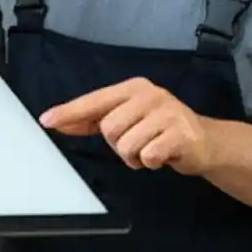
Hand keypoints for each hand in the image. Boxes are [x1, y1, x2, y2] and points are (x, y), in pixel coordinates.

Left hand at [39, 77, 213, 174]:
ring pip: (126, 146)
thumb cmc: (160, 129)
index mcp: (133, 88)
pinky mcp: (180, 134)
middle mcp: (149, 95)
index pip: (94, 101)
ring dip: (134, 157)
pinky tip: (162, 155)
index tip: (46, 120)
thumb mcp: (130, 117)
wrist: (205, 141)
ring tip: (150, 149)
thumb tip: (60, 122)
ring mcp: (166, 113)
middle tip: (138, 143)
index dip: (69, 112)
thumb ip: (95, 119)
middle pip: (108, 129)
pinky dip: (150, 163)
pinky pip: (147, 156)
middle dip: (118, 145)